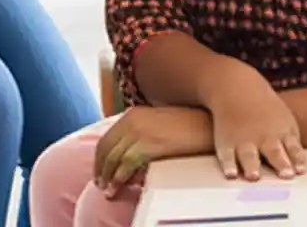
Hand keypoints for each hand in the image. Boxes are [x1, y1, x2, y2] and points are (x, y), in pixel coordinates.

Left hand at [94, 106, 213, 197]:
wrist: (207, 124)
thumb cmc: (188, 127)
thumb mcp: (158, 125)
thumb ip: (141, 135)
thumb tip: (129, 156)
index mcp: (132, 114)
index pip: (107, 138)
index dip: (100, 157)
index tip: (99, 171)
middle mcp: (132, 120)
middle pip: (106, 147)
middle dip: (100, 168)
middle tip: (99, 185)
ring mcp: (140, 131)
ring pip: (113, 157)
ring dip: (107, 176)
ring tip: (107, 191)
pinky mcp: (150, 143)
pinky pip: (126, 163)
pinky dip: (119, 177)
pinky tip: (117, 187)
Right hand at [205, 62, 306, 180]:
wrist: (235, 88)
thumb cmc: (265, 108)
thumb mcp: (285, 119)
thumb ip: (292, 142)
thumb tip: (299, 166)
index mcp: (281, 132)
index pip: (292, 148)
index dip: (296, 159)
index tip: (299, 171)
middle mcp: (263, 137)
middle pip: (273, 152)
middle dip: (280, 163)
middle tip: (285, 174)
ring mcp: (243, 140)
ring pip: (249, 155)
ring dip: (252, 166)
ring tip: (253, 176)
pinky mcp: (226, 142)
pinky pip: (226, 155)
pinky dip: (228, 165)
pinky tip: (230, 173)